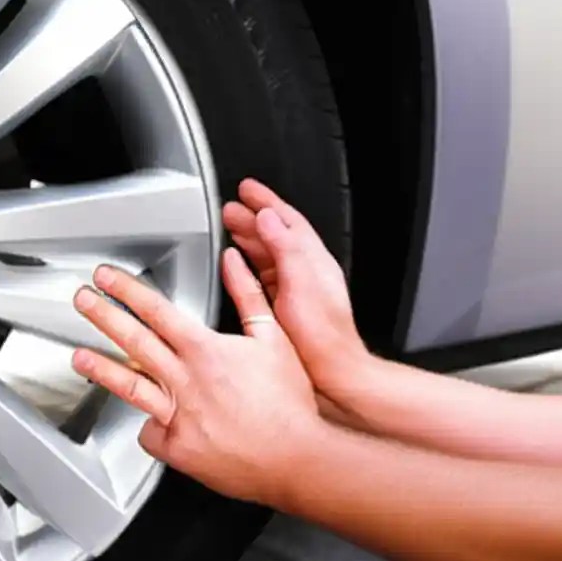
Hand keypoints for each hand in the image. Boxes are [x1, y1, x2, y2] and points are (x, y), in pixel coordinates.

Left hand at [71, 254, 323, 505]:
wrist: (298, 457)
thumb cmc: (290, 403)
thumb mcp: (274, 338)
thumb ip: (249, 296)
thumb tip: (234, 262)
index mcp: (206, 350)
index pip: (156, 310)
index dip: (126, 291)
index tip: (106, 278)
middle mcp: (186, 380)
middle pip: (134, 341)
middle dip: (103, 316)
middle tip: (83, 300)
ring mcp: (179, 415)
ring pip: (130, 387)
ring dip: (102, 368)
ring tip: (79, 356)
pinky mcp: (178, 448)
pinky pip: (151, 434)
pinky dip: (149, 426)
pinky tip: (147, 420)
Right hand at [221, 179, 371, 395]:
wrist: (332, 371)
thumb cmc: (323, 335)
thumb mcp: (302, 284)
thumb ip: (286, 248)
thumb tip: (268, 218)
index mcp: (313, 260)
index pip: (288, 219)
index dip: (267, 201)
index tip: (247, 189)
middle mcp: (306, 271)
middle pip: (276, 233)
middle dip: (252, 217)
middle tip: (230, 207)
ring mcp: (295, 288)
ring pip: (269, 252)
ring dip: (249, 237)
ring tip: (231, 226)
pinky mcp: (285, 305)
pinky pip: (263, 273)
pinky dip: (248, 262)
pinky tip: (237, 264)